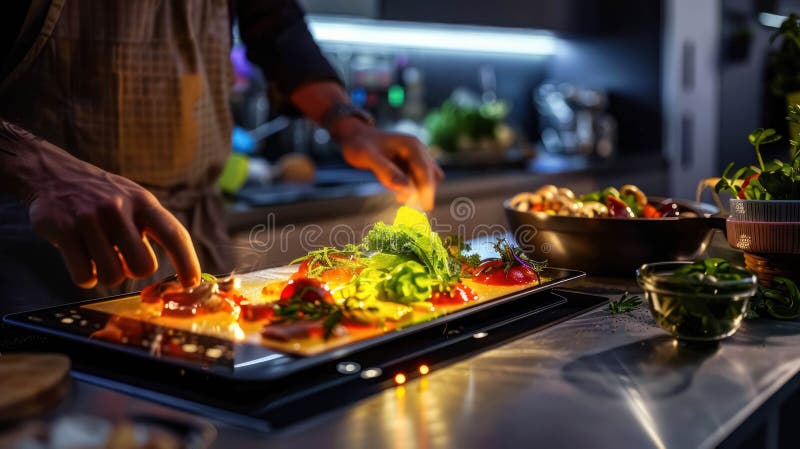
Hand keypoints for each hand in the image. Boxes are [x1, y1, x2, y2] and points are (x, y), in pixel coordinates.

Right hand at [11, 133, 200, 288]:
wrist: (53, 174)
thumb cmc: (104, 198)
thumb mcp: (134, 201)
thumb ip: (152, 229)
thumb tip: (171, 271)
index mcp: (143, 202)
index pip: (174, 235)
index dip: (186, 261)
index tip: (191, 283)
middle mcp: (118, 208)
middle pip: (142, 266)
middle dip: (134, 271)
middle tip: (122, 258)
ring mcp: (89, 219)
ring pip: (112, 276)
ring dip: (107, 274)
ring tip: (99, 254)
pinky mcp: (63, 231)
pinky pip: (84, 277)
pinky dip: (85, 276)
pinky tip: (81, 258)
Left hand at [335, 119, 443, 210]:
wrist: (353, 135)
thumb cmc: (359, 144)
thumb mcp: (368, 157)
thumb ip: (386, 172)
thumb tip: (406, 190)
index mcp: (412, 146)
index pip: (425, 171)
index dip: (427, 190)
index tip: (426, 208)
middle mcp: (417, 149)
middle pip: (431, 175)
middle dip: (423, 192)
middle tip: (412, 210)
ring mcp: (415, 156)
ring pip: (427, 178)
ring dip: (418, 191)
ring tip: (400, 199)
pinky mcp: (410, 164)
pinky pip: (417, 180)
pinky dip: (412, 189)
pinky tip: (398, 195)